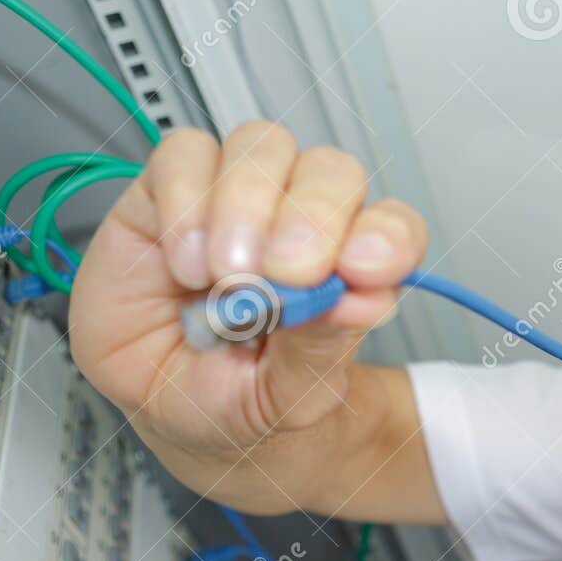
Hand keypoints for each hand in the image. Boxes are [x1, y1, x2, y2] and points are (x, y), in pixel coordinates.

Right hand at [68, 121, 428, 456]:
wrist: (173, 414)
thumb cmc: (244, 400)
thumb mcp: (290, 397)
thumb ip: (322, 348)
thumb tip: (355, 299)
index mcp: (351, 267)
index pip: (392, 227)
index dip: (388, 238)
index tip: (366, 271)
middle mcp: (300, 221)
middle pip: (331, 170)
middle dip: (315, 217)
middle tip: (288, 274)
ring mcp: (237, 198)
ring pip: (262, 146)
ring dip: (248, 208)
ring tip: (228, 278)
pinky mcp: (170, 191)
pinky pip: (184, 154)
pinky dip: (186, 204)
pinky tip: (187, 263)